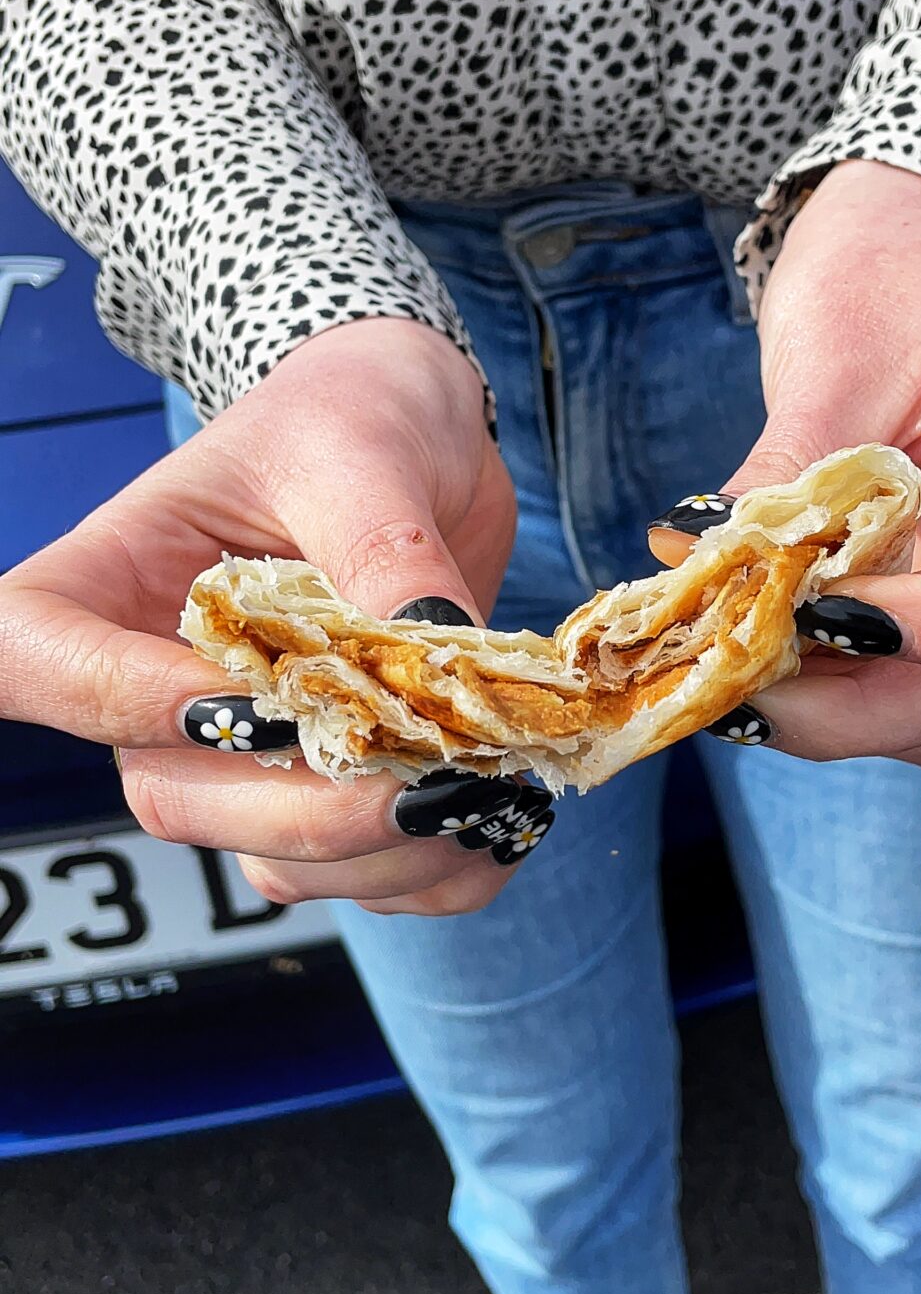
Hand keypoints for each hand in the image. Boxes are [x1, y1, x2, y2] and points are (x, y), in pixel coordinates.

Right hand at [0, 318, 536, 913]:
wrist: (421, 442)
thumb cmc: (349, 416)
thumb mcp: (359, 450)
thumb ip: (382, 549)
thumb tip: (429, 653)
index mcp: (111, 581)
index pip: (31, 657)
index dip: (116, 700)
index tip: (245, 694)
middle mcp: (154, 686)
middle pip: (172, 794)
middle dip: (306, 806)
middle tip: (433, 771)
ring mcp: (236, 755)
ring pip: (271, 859)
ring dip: (387, 851)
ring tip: (494, 793)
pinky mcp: (321, 791)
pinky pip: (354, 876)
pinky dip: (436, 873)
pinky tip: (500, 825)